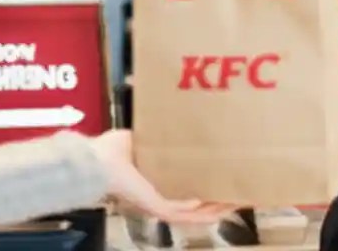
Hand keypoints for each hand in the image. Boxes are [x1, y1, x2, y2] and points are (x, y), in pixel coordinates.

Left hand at [89, 130, 234, 223]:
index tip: (225, 181)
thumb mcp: (139, 140)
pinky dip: (205, 212)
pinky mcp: (159, 208)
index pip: (188, 191)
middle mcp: (160, 199)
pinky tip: (222, 205)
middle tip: (240, 193)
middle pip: (198, 207)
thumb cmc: (109, 152)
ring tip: (238, 201)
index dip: (208, 188)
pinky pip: (188, 215)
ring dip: (218, 209)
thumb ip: (155, 138)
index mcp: (156, 184)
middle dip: (220, 200)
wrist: (96, 163)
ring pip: (197, 214)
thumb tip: (169, 123)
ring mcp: (161, 206)